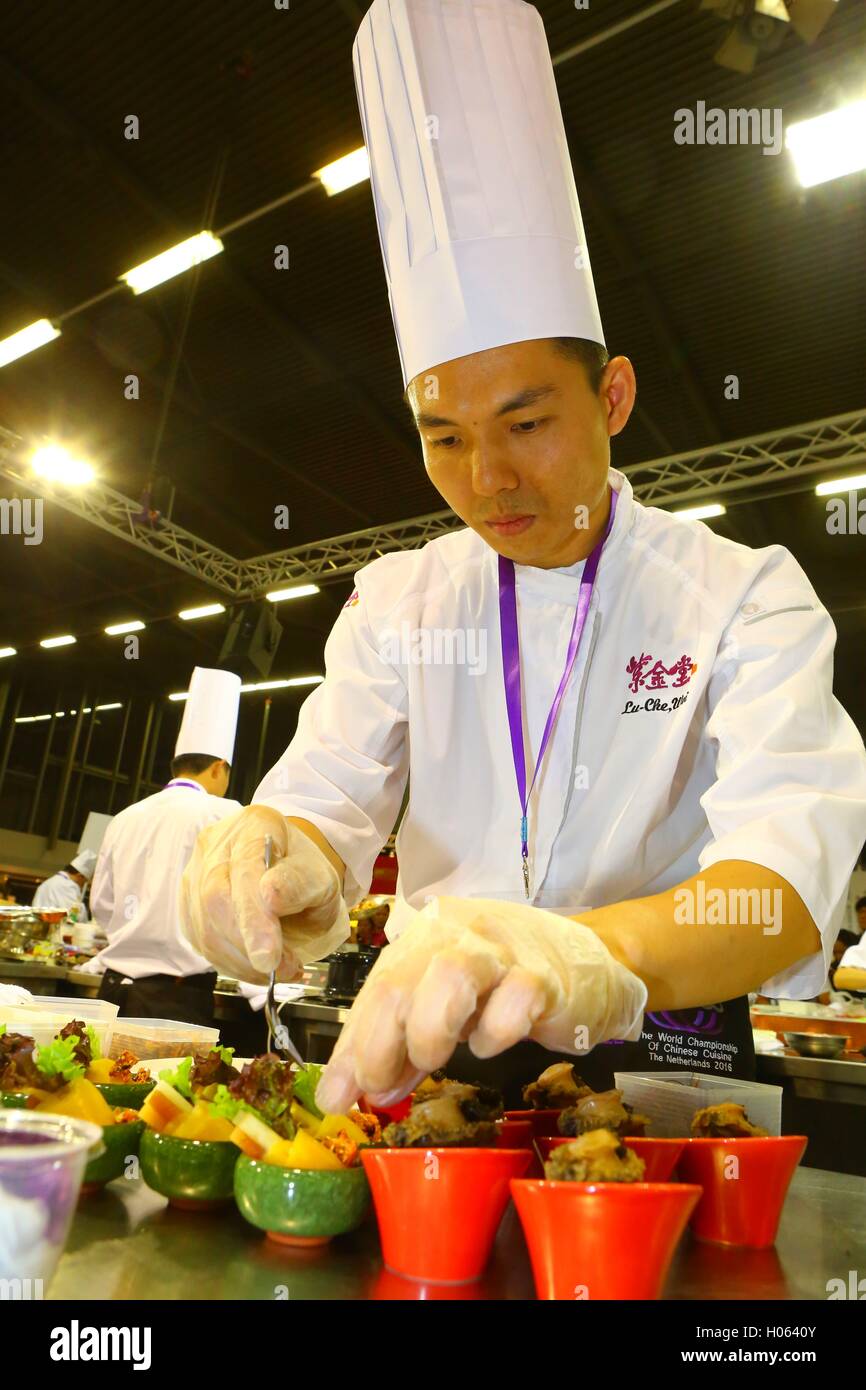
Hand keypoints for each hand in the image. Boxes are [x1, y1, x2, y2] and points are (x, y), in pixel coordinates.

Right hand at [180, 805, 349, 983]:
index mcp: (254, 825)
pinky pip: (200, 940)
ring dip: (241, 960)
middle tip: (281, 968)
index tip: (269, 956)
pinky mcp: (188, 903)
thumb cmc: (304, 873)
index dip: (254, 917)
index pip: (246, 869)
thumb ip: (301, 884)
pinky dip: (229, 963)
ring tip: (277, 969)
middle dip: (248, 944)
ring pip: (204, 926)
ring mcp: (196, 872)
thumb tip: (272, 898)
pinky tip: (254, 966)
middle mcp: (216, 844)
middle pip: (215, 898)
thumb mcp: (321, 876)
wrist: (288, 872)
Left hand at [316, 896, 646, 1112]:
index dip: (350, 1049)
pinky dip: (497, 1032)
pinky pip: (514, 1001)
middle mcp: (455, 936)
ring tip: (435, 1060)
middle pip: (398, 982)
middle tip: (380, 1089)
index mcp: (423, 942)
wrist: (590, 960)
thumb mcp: (447, 1009)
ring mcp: (502, 950)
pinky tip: (493, 1043)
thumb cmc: (507, 983)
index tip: (337, 1098)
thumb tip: (358, 1092)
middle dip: (378, 1045)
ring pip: (449, 976)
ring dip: (431, 1031)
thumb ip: (404, 1044)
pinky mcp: (545, 975)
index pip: (374, 991)